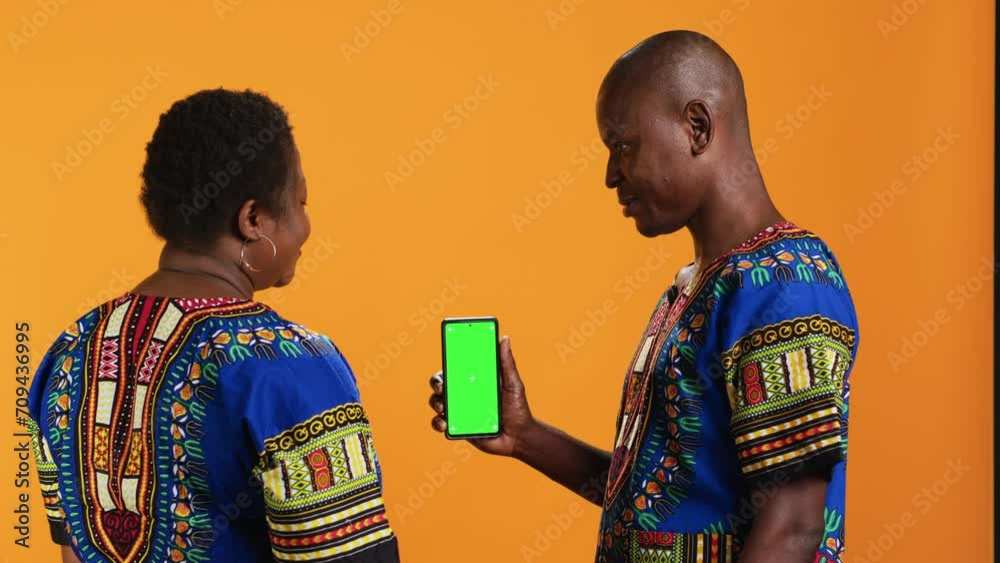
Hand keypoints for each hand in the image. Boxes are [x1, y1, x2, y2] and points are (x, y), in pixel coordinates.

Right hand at [429, 335, 534, 456]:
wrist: (519, 437)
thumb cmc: (517, 408)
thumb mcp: (513, 384)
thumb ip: (507, 363)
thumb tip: (505, 338)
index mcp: (475, 381)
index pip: (457, 368)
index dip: (448, 361)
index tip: (448, 359)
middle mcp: (464, 394)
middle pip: (441, 384)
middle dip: (436, 383)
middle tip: (441, 387)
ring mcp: (459, 411)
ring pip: (437, 402)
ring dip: (435, 403)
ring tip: (442, 408)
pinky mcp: (458, 427)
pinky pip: (440, 423)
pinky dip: (438, 422)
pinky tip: (444, 423)